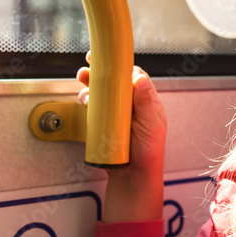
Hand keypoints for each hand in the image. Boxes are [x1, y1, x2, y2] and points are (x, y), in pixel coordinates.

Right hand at [77, 51, 166, 221]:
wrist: (132, 178)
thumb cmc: (147, 153)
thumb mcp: (151, 125)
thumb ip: (146, 102)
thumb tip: (139, 79)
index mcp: (147, 102)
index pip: (135, 77)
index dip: (123, 66)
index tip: (110, 58)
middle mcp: (132, 106)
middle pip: (116, 83)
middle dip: (102, 72)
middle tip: (89, 65)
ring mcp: (117, 115)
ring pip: (103, 94)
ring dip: (93, 85)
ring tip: (84, 80)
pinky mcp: (104, 124)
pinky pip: (95, 108)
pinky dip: (89, 101)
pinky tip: (85, 99)